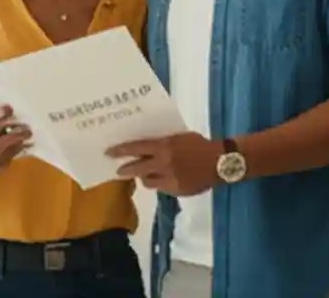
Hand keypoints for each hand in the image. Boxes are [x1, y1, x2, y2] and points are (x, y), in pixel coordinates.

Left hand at [106, 132, 221, 195]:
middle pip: (137, 169)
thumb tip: (146, 146)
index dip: (120, 151)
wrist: (220, 162)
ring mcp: (170, 179)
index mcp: (164, 146)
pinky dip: (161, 183)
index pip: (136, 148)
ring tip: (146, 175)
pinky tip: (166, 179)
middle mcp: (164, 163)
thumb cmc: (199, 144)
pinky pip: (162, 188)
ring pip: (148, 182)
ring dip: (145, 178)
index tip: (108, 153)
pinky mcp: (177, 190)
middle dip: (125, 170)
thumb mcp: (179, 137)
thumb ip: (163, 142)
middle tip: (118, 171)